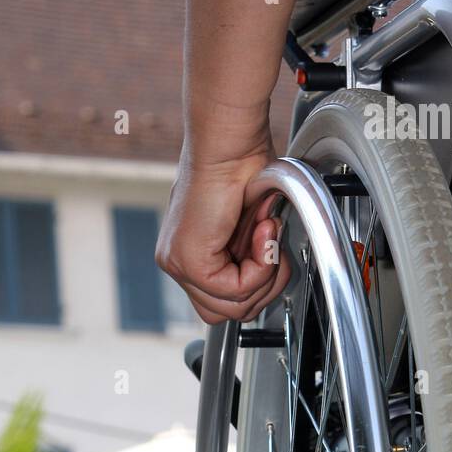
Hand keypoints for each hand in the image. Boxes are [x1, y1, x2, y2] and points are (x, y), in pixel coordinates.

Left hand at [156, 149, 290, 323]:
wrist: (231, 138)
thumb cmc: (243, 164)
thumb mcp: (253, 226)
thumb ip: (254, 258)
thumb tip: (267, 275)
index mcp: (189, 255)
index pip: (222, 302)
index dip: (256, 283)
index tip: (269, 244)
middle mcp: (179, 262)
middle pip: (224, 313)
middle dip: (261, 288)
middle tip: (272, 247)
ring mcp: (179, 264)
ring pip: (231, 307)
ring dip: (263, 276)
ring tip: (266, 235)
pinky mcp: (190, 262)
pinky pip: (235, 291)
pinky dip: (260, 268)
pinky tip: (261, 234)